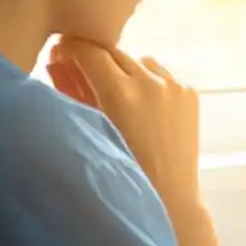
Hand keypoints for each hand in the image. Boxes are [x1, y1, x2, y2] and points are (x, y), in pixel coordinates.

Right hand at [47, 39, 200, 212]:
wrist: (169, 196)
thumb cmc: (121, 171)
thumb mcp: (90, 130)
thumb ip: (69, 91)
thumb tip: (55, 60)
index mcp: (121, 93)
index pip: (88, 50)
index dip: (69, 49)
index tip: (59, 55)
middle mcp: (150, 83)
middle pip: (112, 51)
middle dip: (94, 60)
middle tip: (81, 75)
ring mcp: (174, 86)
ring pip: (137, 61)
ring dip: (124, 71)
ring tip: (118, 99)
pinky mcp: (189, 93)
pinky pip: (159, 74)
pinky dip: (147, 83)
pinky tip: (142, 108)